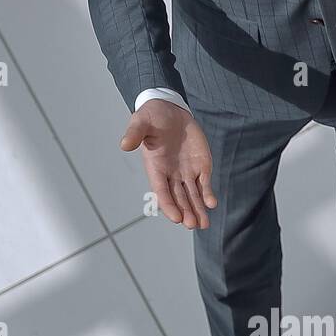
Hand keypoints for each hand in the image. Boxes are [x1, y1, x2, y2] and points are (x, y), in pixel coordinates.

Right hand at [120, 102, 216, 229]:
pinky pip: (204, 184)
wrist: (170, 110)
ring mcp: (186, 172)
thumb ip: (135, 133)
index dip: (168, 205)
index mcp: (155, 167)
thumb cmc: (152, 116)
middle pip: (179, 198)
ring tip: (204, 224)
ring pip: (193, 196)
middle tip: (193, 224)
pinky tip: (212, 204)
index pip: (161, 191)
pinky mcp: (200, 166)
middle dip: (186, 212)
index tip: (176, 218)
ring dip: (198, 210)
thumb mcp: (141, 122)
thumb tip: (124, 145)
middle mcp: (171, 174)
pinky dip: (208, 194)